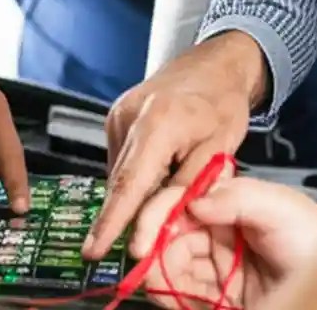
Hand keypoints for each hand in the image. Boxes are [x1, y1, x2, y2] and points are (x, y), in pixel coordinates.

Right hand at [84, 32, 267, 258]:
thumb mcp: (219, 149)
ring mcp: (118, 115)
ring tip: (166, 188)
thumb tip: (163, 224)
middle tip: (134, 247)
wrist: (213, 65)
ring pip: (120, 173)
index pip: (129, 184)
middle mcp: (129, 117)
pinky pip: (122, 159)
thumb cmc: (222, 104)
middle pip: (121, 181)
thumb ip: (190, 187)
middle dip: (125, 217)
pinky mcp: (116, 117)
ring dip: (136, 193)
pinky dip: (137, 175)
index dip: (112, 221)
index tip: (94, 251)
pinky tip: (159, 170)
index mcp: (158, 124)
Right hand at [131, 177, 316, 307]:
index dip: (159, 213)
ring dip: (155, 271)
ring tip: (153, 280)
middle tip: (142, 259)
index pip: (183, 202)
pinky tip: (165, 293)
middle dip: (150, 244)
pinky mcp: (216, 299)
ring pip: (169, 264)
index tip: (144, 233)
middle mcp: (219, 234)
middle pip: (169, 234)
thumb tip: (194, 202)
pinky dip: (166, 294)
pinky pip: (180, 294)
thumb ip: (238, 198)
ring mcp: (217, 268)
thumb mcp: (283, 208)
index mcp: (231, 205)